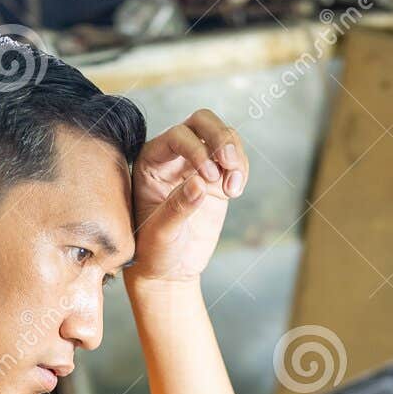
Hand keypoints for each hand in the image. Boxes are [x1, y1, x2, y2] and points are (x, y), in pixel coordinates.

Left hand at [128, 109, 248, 284]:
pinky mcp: (217, 180)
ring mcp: (197, 165)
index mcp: (151, 162)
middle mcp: (173, 156)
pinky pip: (235, 159)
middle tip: (229, 164)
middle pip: (202, 122)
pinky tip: (235, 191)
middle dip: (220, 137)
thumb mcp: (160, 233)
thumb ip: (177, 207)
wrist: (169, 271)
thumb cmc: (154, 252)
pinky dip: (241, 169)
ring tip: (233, 189)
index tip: (209, 177)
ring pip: (222, 136)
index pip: (177, 136)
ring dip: (235, 155)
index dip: (196, 148)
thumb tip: (199, 183)